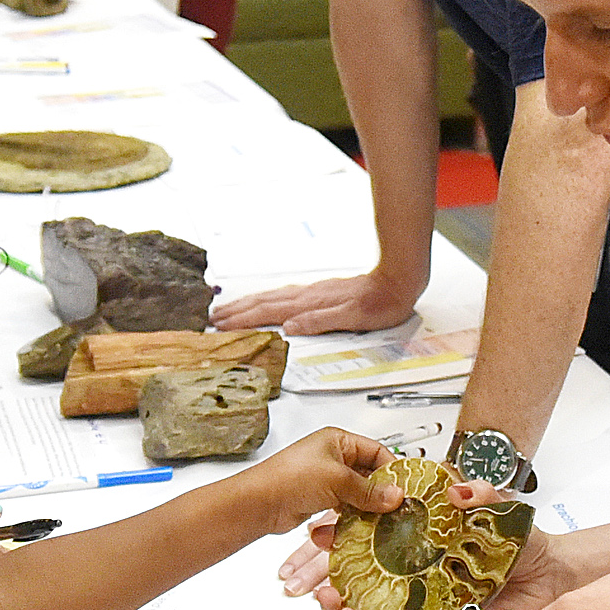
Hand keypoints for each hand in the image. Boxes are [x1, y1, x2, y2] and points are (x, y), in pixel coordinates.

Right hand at [211, 270, 422, 335]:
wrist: (396, 282)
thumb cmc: (379, 303)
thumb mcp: (352, 318)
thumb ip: (320, 322)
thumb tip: (291, 327)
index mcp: (310, 304)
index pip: (268, 312)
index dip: (243, 319)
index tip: (222, 325)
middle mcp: (307, 296)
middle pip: (263, 302)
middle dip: (236, 310)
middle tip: (213, 317)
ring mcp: (311, 293)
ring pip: (270, 297)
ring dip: (247, 303)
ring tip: (228, 309)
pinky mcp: (318, 293)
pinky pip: (282, 296)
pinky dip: (265, 300)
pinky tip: (264, 302)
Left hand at [232, 428, 402, 537]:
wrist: (258, 504)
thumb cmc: (288, 479)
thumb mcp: (337, 480)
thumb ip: (369, 490)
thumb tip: (395, 495)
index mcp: (338, 441)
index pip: (376, 451)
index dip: (392, 470)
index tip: (405, 488)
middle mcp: (332, 458)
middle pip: (368, 476)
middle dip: (378, 494)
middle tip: (392, 509)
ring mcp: (326, 480)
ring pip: (357, 495)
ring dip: (362, 509)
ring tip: (371, 521)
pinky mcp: (319, 500)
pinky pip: (343, 509)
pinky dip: (347, 518)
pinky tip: (349, 526)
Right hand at [304, 479, 577, 609]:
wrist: (554, 572)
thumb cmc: (520, 539)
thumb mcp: (498, 507)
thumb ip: (481, 494)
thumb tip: (456, 492)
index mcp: (417, 542)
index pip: (367, 541)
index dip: (339, 541)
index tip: (320, 535)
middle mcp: (416, 575)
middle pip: (363, 587)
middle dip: (336, 592)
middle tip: (325, 592)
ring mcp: (430, 604)